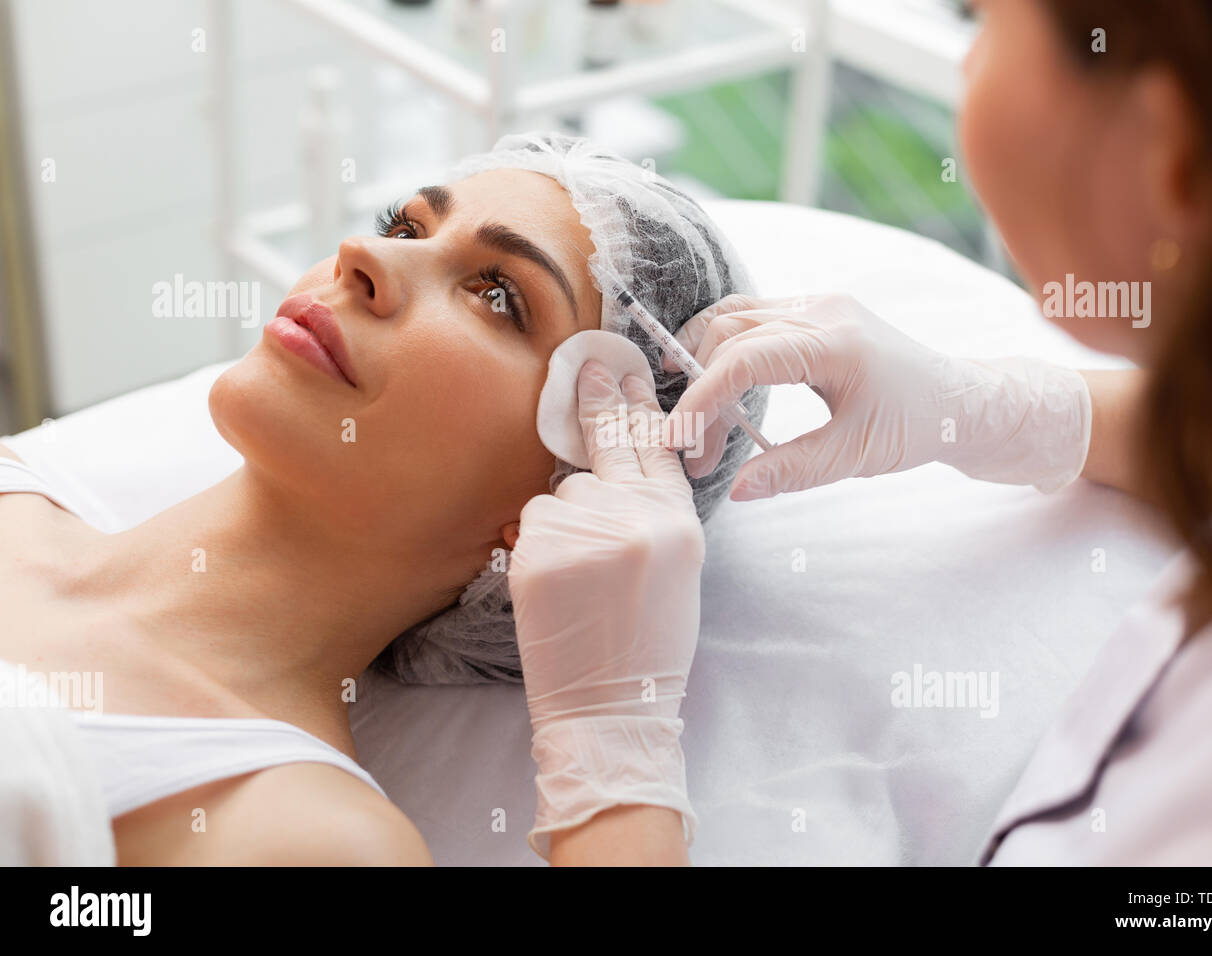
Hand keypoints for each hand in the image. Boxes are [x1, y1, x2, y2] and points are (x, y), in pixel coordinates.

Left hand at [509, 360, 702, 858]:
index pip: (655, 444)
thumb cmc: (647, 644)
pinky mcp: (539, 549)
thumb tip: (620, 464)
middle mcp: (637, 516)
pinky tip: (556, 584)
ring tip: (580, 579)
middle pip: (608, 442)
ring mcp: (586, 529)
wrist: (612, 707)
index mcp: (678, 522)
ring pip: (562, 492)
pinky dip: (535, 543)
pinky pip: (531, 520)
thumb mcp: (676, 569)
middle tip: (587, 364)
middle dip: (596, 401)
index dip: (636, 403)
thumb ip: (654, 511)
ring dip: (564, 519)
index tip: (621, 368)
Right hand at [664, 293, 1091, 498]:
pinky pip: (753, 316)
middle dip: (700, 388)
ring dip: (704, 359)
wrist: (957, 401)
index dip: (703, 399)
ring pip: (735, 316)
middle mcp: (822, 310)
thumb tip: (736, 488)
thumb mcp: (854, 457)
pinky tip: (714, 381)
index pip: (744, 359)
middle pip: (730, 333)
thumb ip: (792, 470)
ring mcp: (818, 305)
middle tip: (692, 446)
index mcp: (835, 341)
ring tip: (691, 410)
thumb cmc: (915, 427)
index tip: (679, 439)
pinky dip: (724, 347)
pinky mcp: (815, 312)